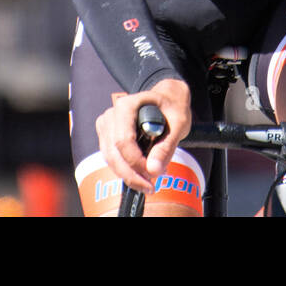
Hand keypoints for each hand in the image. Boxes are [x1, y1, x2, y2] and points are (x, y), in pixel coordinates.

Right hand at [94, 78, 191, 193]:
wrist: (167, 99)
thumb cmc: (172, 107)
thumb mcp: (178, 124)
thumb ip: (166, 147)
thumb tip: (153, 170)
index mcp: (127, 106)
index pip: (124, 140)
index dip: (136, 162)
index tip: (152, 174)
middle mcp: (112, 114)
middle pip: (114, 153)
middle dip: (132, 174)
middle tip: (151, 186)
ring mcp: (106, 125)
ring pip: (110, 159)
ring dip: (128, 175)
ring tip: (149, 182)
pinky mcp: (106, 135)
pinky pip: (111, 158)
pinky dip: (125, 169)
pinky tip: (141, 174)